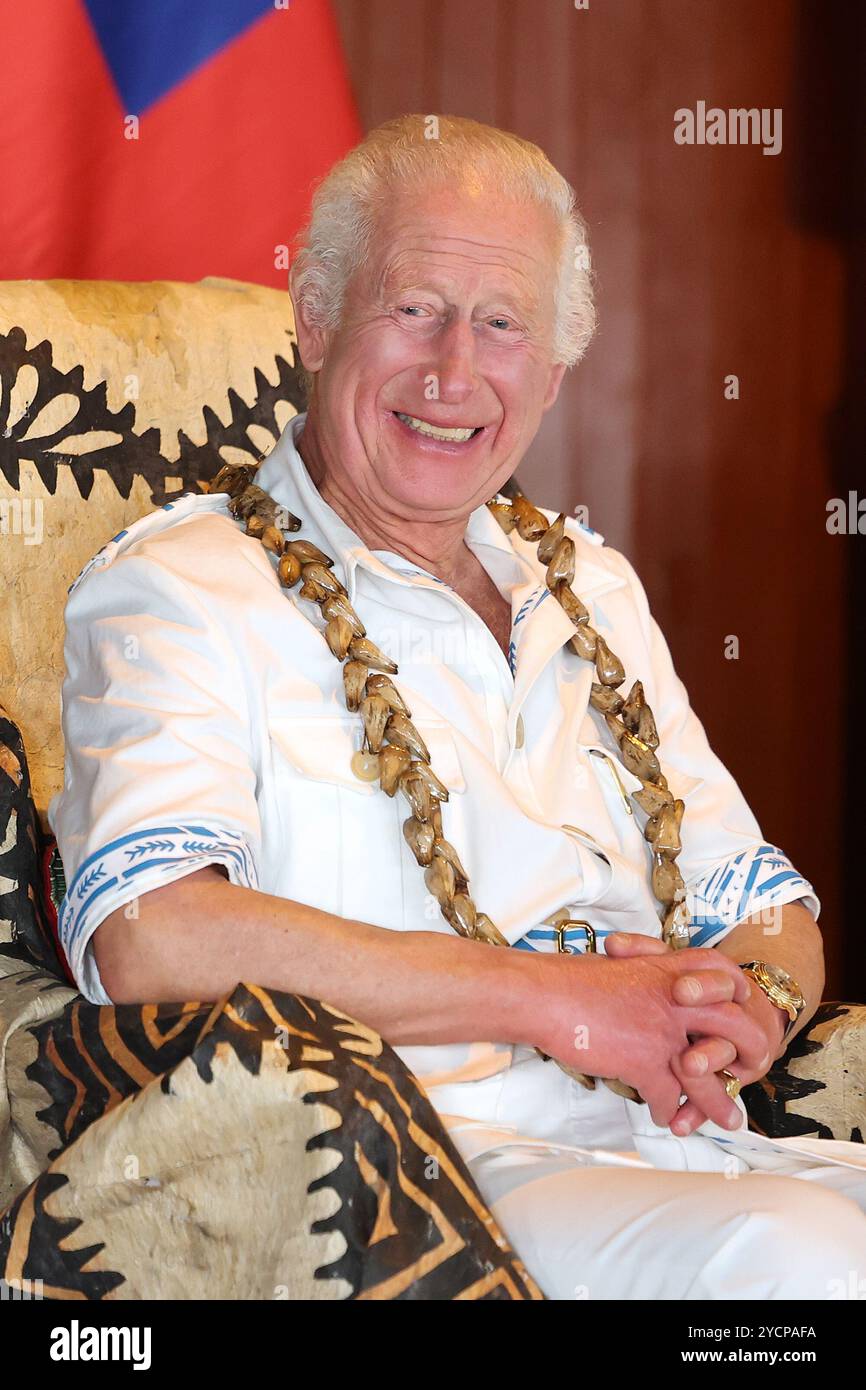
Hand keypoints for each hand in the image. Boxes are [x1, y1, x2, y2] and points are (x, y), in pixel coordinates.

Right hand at [537, 933, 768, 1130]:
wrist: (545, 995)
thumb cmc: (571, 979)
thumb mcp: (618, 964)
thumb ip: (643, 976)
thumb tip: (646, 987)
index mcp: (668, 971)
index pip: (721, 973)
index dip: (736, 990)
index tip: (741, 1004)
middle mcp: (675, 1000)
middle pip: (733, 1025)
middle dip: (750, 1051)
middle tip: (751, 1069)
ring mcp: (663, 1032)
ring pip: (707, 1074)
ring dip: (719, 1102)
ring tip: (729, 1120)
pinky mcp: (643, 1062)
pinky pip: (666, 1096)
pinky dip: (667, 1111)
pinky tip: (664, 1116)